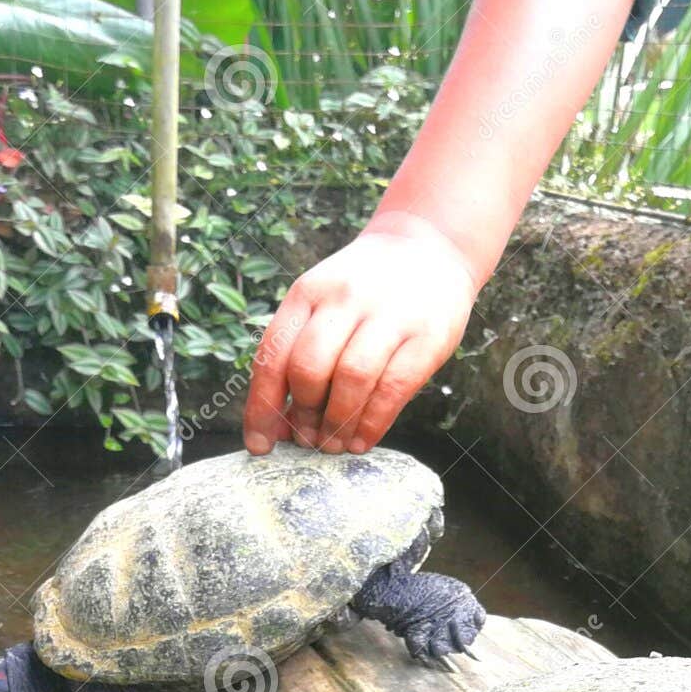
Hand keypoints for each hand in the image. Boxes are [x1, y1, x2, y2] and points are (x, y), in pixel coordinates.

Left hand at [243, 216, 477, 454]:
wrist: (429, 245)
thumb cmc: (365, 289)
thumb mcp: (323, 302)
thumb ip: (298, 352)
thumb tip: (276, 425)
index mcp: (307, 292)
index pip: (273, 356)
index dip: (262, 407)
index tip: (261, 446)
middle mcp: (344, 299)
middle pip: (309, 368)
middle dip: (304, 415)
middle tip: (308, 441)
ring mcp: (389, 315)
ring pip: (351, 379)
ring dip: (338, 424)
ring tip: (334, 444)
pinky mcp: (426, 336)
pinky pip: (392, 388)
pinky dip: (372, 423)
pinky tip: (363, 440)